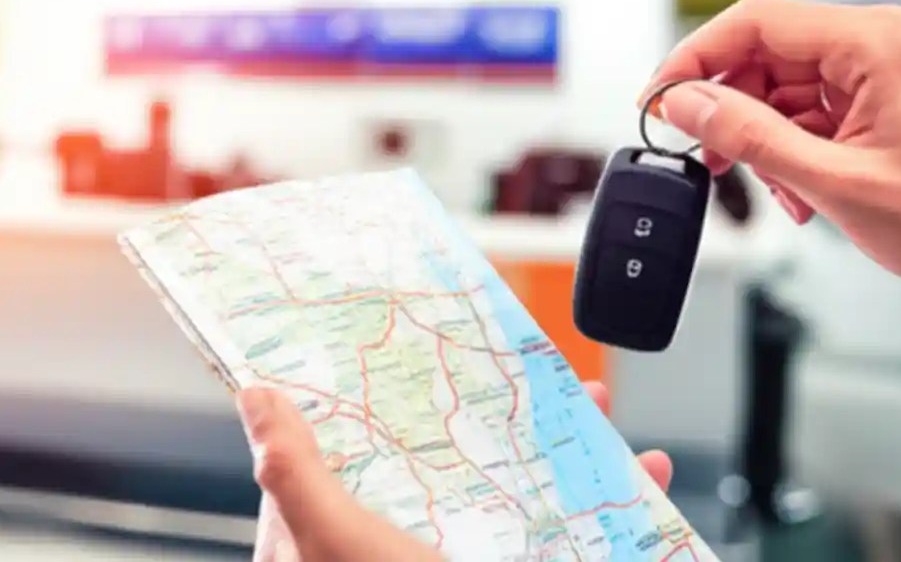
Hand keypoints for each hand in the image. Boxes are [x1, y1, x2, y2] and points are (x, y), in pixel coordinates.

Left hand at [239, 382, 672, 561]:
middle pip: (446, 466)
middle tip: (534, 381)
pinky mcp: (505, 561)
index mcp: (332, 544)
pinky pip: (557, 541)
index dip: (379, 405)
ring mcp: (453, 560)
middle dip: (498, 419)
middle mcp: (393, 554)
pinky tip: (644, 484)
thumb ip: (294, 474)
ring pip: (512, 499)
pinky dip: (606, 514)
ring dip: (563, 456)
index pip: (345, 458)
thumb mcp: (332, 541)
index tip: (418, 359)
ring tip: (599, 413)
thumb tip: (255, 398)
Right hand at [645, 0, 900, 360]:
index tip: (659, 101)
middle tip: (708, 157)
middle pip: (768, 54)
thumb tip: (685, 102)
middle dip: (730, 108)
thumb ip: (749, 136)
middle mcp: (884, 43)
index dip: (694, 59)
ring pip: (788, 87)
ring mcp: (889, 70)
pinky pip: (817, 109)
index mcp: (877, 43)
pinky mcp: (891, 98)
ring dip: (765, 139)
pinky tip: (800, 190)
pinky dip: (796, 148)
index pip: (756, 23)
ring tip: (773, 190)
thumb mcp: (834, 181)